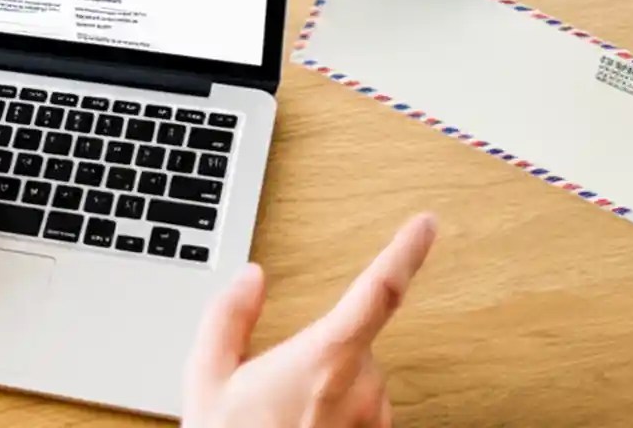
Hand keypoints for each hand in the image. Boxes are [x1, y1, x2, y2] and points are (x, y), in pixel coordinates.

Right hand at [182, 214, 437, 427]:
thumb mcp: (207, 378)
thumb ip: (229, 316)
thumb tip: (250, 278)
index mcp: (324, 358)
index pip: (378, 290)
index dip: (405, 251)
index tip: (425, 224)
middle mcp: (360, 390)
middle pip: (354, 346)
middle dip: (320, 355)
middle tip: (273, 387)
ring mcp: (373, 424)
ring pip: (360, 385)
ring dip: (330, 392)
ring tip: (283, 422)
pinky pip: (364, 420)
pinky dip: (337, 421)